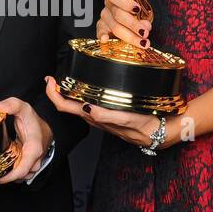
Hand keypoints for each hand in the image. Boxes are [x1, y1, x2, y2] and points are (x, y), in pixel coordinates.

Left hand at [0, 97, 53, 183]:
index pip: (22, 170)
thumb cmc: (34, 121)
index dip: (8, 177)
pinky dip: (11, 174)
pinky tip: (1, 170)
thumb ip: (12, 105)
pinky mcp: (28, 166)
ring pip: (20, 177)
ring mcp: (32, 165)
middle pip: (19, 176)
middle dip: (4, 178)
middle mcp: (35, 160)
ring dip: (8, 177)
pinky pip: (20, 174)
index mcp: (34, 149)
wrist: (45, 128)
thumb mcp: (24, 108)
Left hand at [43, 75, 171, 147]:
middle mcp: (95, 118)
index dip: (54, 95)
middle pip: (68, 107)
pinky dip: (81, 96)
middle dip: (57, 92)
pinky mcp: (109, 115)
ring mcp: (101, 117)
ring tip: (64, 80)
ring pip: (77, 107)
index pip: (66, 108)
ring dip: (68, 94)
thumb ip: (106, 116)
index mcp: (96, 118)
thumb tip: (87, 108)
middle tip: (52, 78)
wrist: (162, 134)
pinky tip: (85, 88)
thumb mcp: (127, 119)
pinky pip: (89, 106)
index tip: (50, 80)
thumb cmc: (146, 126)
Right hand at [96, 0, 150, 47]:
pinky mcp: (101, 28)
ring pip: (115, 27)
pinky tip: (106, 39)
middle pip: (118, 15)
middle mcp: (109, 5)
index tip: (138, 9)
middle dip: (133, 25)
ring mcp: (104, 17)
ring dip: (130, 36)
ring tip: (141, 42)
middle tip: (144, 33)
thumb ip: (144, 16)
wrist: (129, 18)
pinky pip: (100, 32)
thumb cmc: (136, 12)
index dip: (126, 3)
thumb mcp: (142, 11)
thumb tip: (145, 25)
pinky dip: (103, 36)